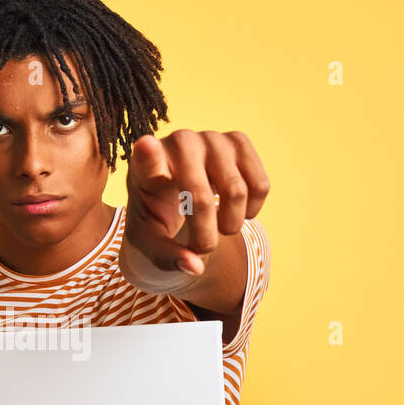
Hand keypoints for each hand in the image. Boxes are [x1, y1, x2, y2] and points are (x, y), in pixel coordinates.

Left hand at [123, 129, 268, 275]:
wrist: (178, 201)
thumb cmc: (158, 223)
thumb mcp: (151, 247)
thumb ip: (168, 259)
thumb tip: (196, 267)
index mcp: (143, 168)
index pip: (146, 158)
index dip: (148, 155)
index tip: (146, 147)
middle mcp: (177, 144)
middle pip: (201, 197)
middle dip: (206, 235)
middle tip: (203, 247)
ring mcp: (210, 138)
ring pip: (236, 192)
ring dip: (231, 224)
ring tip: (218, 227)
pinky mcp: (237, 141)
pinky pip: (260, 184)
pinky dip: (252, 209)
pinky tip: (234, 209)